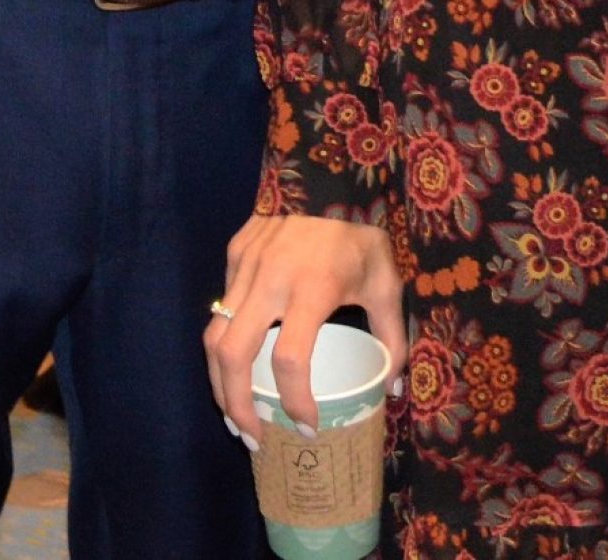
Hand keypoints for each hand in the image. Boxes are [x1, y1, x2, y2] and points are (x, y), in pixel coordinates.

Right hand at [205, 209, 405, 444]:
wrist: (328, 171)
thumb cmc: (361, 233)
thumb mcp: (387, 285)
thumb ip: (392, 339)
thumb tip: (391, 390)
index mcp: (312, 288)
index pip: (291, 360)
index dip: (295, 402)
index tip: (308, 426)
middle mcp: (270, 278)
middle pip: (233, 355)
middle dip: (235, 404)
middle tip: (251, 436)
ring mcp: (246, 263)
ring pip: (214, 332)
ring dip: (219, 379)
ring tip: (234, 410)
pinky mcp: (235, 251)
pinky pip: (223, 303)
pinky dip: (226, 339)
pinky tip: (241, 356)